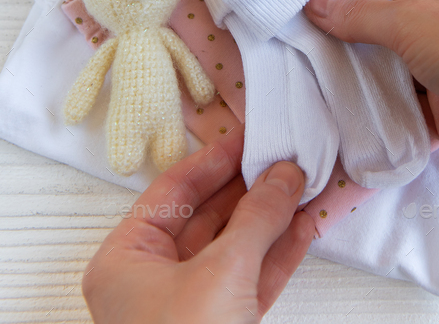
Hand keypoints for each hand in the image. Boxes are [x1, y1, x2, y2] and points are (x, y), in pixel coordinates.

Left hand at [83, 127, 313, 323]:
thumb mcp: (221, 274)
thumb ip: (256, 217)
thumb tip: (285, 173)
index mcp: (127, 260)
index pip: (173, 191)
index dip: (214, 160)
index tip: (250, 136)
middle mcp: (154, 279)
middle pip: (209, 215)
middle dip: (252, 188)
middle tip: (287, 156)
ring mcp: (191, 306)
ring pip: (237, 247)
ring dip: (274, 218)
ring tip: (307, 183)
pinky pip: (253, 278)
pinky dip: (281, 253)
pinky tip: (307, 225)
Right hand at [305, 0, 438, 189]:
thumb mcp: (411, 20)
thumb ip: (359, 14)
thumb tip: (318, 3)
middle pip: (392, 17)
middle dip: (354, 26)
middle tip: (309, 32)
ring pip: (396, 60)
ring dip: (365, 66)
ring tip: (320, 65)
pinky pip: (404, 98)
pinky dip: (380, 100)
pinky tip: (349, 100)